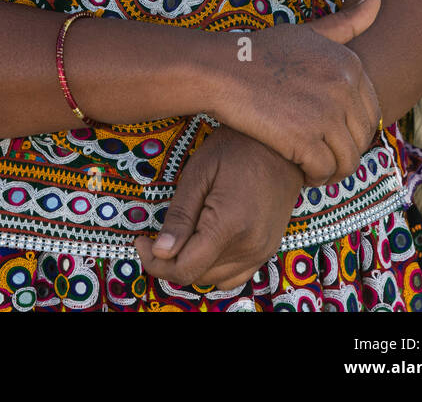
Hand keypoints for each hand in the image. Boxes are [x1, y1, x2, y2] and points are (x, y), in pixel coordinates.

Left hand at [135, 125, 303, 290]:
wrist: (280, 143)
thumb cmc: (235, 148)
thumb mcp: (199, 173)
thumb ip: (180, 216)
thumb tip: (160, 253)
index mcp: (229, 226)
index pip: (185, 268)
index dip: (155, 262)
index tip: (141, 241)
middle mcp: (249, 247)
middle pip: (198, 276)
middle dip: (171, 261)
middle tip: (155, 237)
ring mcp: (262, 251)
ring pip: (215, 279)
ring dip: (193, 265)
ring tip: (181, 236)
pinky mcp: (269, 248)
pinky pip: (235, 275)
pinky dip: (215, 267)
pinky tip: (206, 242)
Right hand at [206, 0, 381, 184]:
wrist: (221, 70)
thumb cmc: (261, 52)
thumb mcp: (307, 32)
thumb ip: (347, 22)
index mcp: (350, 64)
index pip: (372, 112)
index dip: (351, 127)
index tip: (327, 129)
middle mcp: (344, 86)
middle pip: (361, 138)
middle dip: (344, 150)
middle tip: (318, 150)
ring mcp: (327, 113)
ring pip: (347, 160)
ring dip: (331, 170)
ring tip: (311, 165)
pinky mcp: (306, 139)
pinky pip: (325, 171)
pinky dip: (314, 177)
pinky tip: (299, 169)